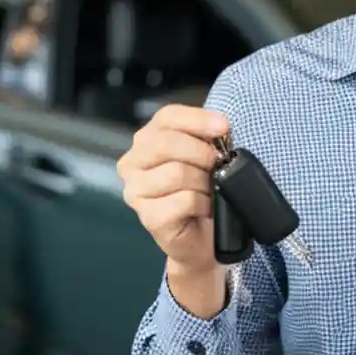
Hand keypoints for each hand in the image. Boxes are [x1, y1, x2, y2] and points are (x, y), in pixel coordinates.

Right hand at [117, 104, 228, 283]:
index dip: (198, 119)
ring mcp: (135, 192)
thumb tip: (220, 127)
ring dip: (204, 181)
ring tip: (210, 190)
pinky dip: (203, 203)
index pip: (167, 117)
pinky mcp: (148, 217)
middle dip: (201, 153)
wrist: (202, 237)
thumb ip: (206, 138)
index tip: (224, 127)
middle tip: (217, 164)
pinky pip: (184, 200)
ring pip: (177, 173)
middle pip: (166, 144)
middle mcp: (132, 163)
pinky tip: (205, 207)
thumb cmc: (201, 191)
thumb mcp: (205, 157)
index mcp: (146, 140)